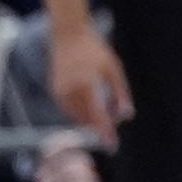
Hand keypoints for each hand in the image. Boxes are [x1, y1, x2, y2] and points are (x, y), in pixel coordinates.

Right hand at [48, 20, 131, 147]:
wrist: (68, 35)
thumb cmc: (95, 50)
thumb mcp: (114, 70)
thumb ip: (121, 94)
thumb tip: (126, 116)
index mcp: (85, 86)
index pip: (96, 116)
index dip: (105, 132)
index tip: (112, 146)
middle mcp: (69, 91)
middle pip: (86, 119)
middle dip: (101, 123)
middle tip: (116, 115)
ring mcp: (59, 92)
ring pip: (77, 115)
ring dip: (91, 117)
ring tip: (106, 105)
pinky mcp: (55, 91)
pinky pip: (69, 109)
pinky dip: (81, 111)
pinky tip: (92, 101)